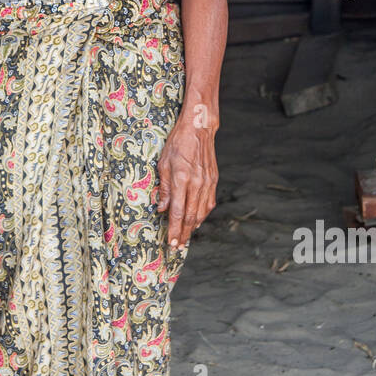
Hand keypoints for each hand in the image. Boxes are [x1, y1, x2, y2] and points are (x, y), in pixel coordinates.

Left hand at [157, 115, 217, 249]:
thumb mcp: (163, 163)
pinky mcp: (213, 181)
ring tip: (185, 238)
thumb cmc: (177, 143)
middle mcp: (196, 183)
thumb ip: (164, 188)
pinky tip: (196, 222)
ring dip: (193, 228)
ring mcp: (207, 183)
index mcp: (181, 179)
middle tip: (177, 246)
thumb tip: (161, 209)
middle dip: (184, 234)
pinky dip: (202, 215)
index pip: (178, 212)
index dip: (175, 229)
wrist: (199, 129)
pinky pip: (208, 203)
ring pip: (201, 213)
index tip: (171, 242)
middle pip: (191, 217)